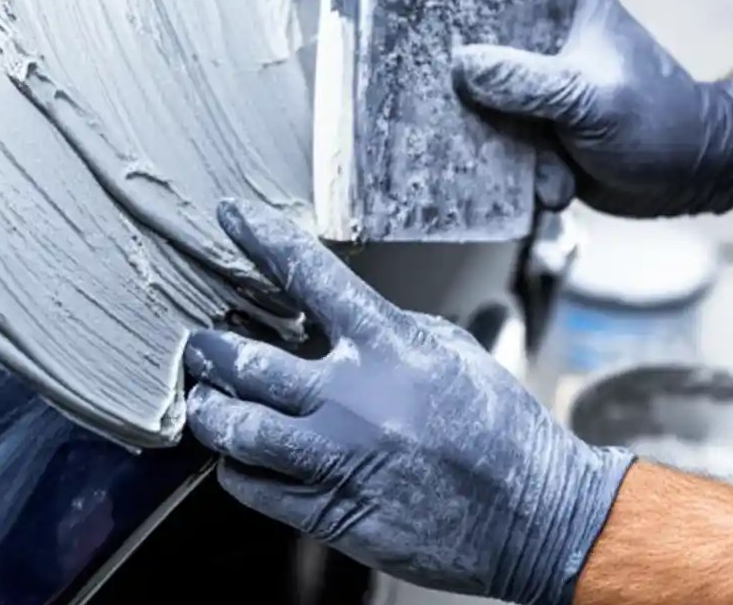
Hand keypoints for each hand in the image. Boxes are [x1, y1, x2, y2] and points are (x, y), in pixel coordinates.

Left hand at [184, 199, 633, 603]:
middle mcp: (353, 398)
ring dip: (209, 411)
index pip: (309, 275)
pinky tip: (238, 456)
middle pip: (249, 362)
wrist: (533, 516)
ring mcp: (336, 458)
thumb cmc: (500, 428)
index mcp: (389, 345)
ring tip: (204, 400)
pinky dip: (235, 466)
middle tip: (198, 345)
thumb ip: (388, 329)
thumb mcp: (452, 353)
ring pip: (236, 429)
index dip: (261, 239)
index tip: (229, 216)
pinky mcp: (329, 513)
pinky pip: (252, 487)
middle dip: (210, 349)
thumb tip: (332, 315)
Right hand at [453, 0, 732, 217]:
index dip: (470, 37)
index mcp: (569, 12)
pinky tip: (557, 183)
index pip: (500, 9)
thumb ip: (523, 81)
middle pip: (486, 69)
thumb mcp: (586, 97)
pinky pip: (509, 149)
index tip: (452, 68)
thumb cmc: (657, 124)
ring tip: (552, 170)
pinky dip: (527, 173)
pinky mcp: (545, 133)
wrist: (693, 179)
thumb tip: (463, 65)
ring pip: (494, 117)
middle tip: (508, 135)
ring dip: (514, 154)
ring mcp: (546, 93)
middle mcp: (553, 48)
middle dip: (490, 113)